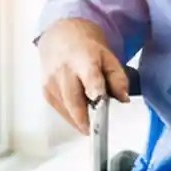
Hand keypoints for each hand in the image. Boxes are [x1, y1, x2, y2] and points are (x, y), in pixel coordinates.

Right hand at [37, 19, 130, 134]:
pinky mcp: (46, 92)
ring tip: (91, 118)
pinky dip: (72, 116)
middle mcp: (64, 71)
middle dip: (85, 119)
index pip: (89, 77)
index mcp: (83, 59)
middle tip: (97, 131)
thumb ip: (118, 78)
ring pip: (67, 110)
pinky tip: (80, 113)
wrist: (61, 38)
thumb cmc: (87, 50)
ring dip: (80, 118)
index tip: (100, 104)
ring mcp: (52, 82)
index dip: (95, 91)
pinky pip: (61, 111)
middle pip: (74, 100)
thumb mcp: (109, 58)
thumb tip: (123, 99)